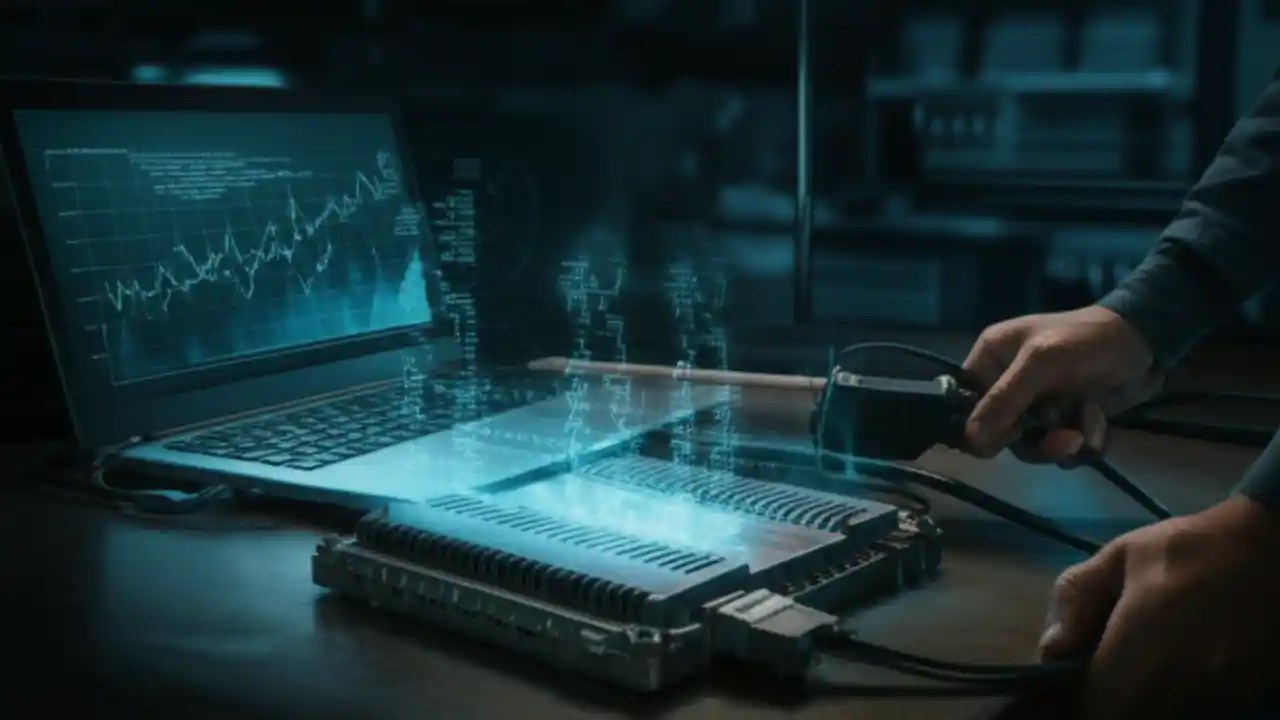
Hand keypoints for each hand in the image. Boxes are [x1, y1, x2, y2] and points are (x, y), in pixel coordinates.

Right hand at [962, 306, 1159, 461]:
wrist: (1147, 343)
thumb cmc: (1086, 341)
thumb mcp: (1040, 363)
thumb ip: (1003, 401)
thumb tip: (968, 441)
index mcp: (991, 359)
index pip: (964, 403)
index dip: (979, 426)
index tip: (1007, 437)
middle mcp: (1008, 382)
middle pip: (999, 432)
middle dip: (1034, 439)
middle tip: (1063, 437)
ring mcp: (1038, 403)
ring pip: (1032, 445)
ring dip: (1062, 443)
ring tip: (1086, 430)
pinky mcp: (1066, 418)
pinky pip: (1061, 448)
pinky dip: (1083, 442)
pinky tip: (1099, 424)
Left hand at [1040, 495, 1279, 718]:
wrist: (1274, 551)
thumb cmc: (1189, 549)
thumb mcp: (1121, 556)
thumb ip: (1076, 598)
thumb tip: (1052, 648)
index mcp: (1144, 645)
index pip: (1094, 703)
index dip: (1077, 694)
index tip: (1075, 672)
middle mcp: (1181, 683)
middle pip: (1125, 716)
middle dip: (1106, 699)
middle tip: (1104, 666)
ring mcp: (1218, 698)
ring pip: (1160, 717)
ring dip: (1140, 701)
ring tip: (1141, 664)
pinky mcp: (1244, 700)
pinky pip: (1196, 713)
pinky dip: (1175, 701)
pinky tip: (1173, 669)